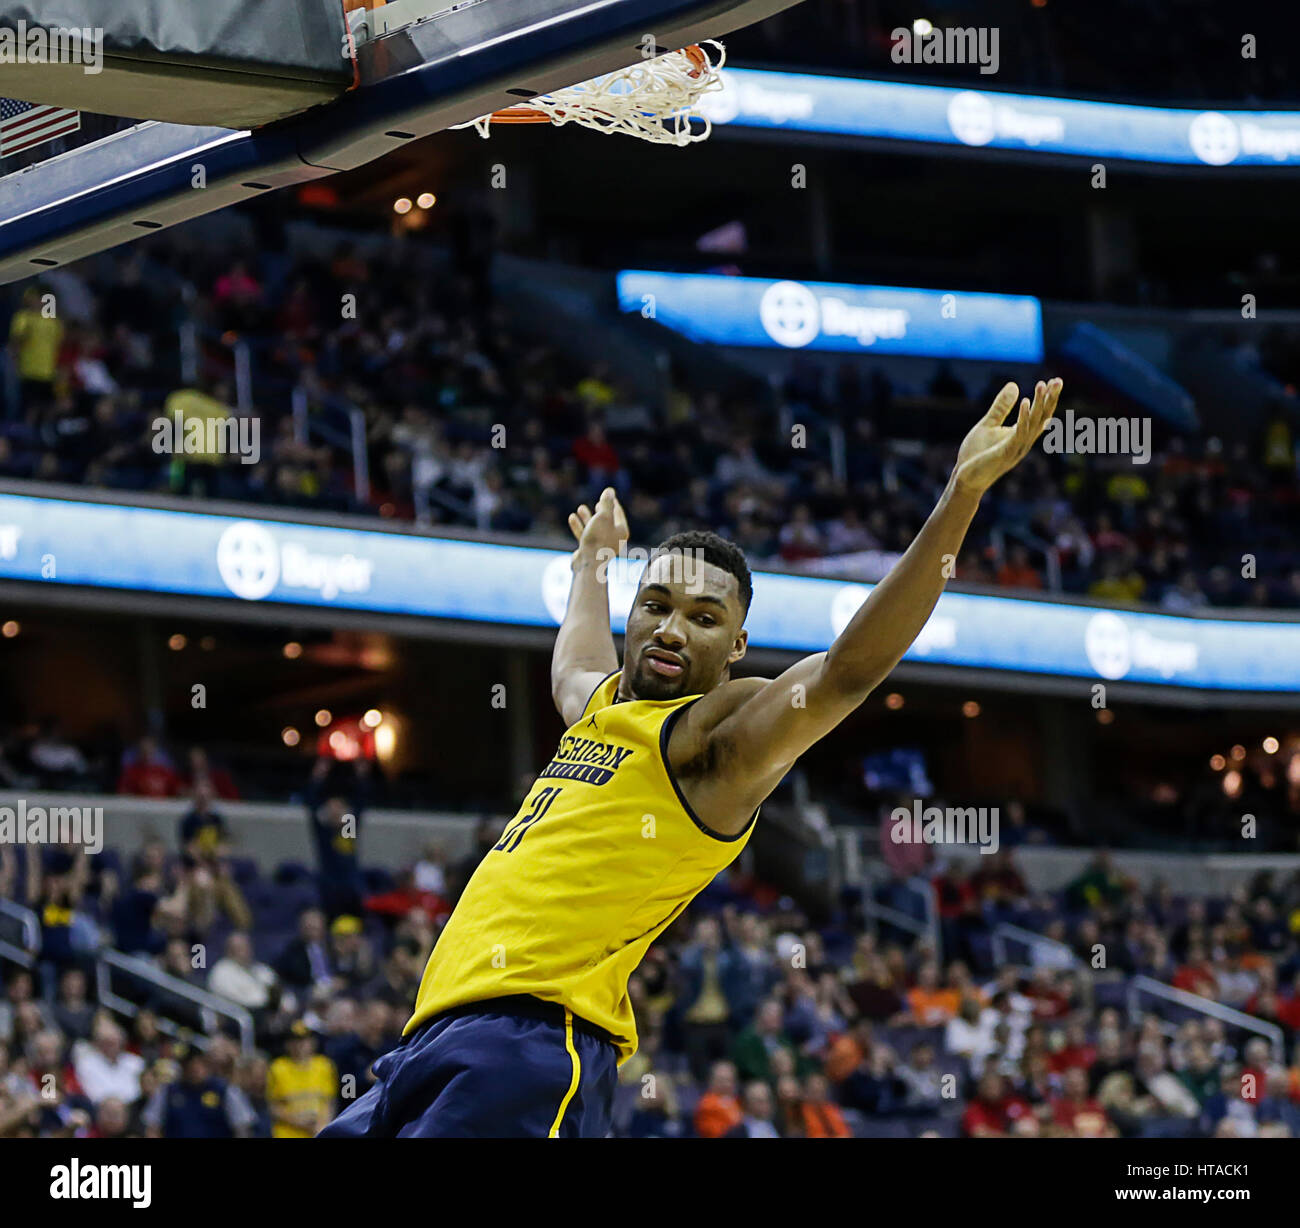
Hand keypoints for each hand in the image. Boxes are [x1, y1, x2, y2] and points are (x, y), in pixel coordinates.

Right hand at [567, 486, 627, 569]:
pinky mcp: (590, 551)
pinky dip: (579, 526)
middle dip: (600, 511)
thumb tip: (610, 491)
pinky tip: (572, 518)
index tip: (608, 495)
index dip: (613, 503)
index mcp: (621, 531)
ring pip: (594, 528)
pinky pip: (585, 535)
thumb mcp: (603, 516)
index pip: (618, 513)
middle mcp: (614, 539)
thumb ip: (606, 503)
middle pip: (608, 521)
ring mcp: (602, 546)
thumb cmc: (598, 538)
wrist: (588, 563)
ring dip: (587, 517)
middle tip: (598, 503)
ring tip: (580, 508)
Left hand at [952, 379, 1061, 496]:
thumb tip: (1015, 385)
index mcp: (1021, 435)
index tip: (1055, 381)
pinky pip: (1018, 433)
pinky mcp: (1005, 453)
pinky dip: (1023, 417)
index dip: (1048, 399)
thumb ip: (1001, 407)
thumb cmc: (976, 454)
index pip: (1040, 415)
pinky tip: (1025, 402)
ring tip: (1042, 385)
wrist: (964, 480)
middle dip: (1050, 399)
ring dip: (1038, 404)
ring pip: (1033, 424)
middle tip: (1058, 380)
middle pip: (1042, 418)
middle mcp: (1023, 442)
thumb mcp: (988, 425)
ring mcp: (1016, 448)